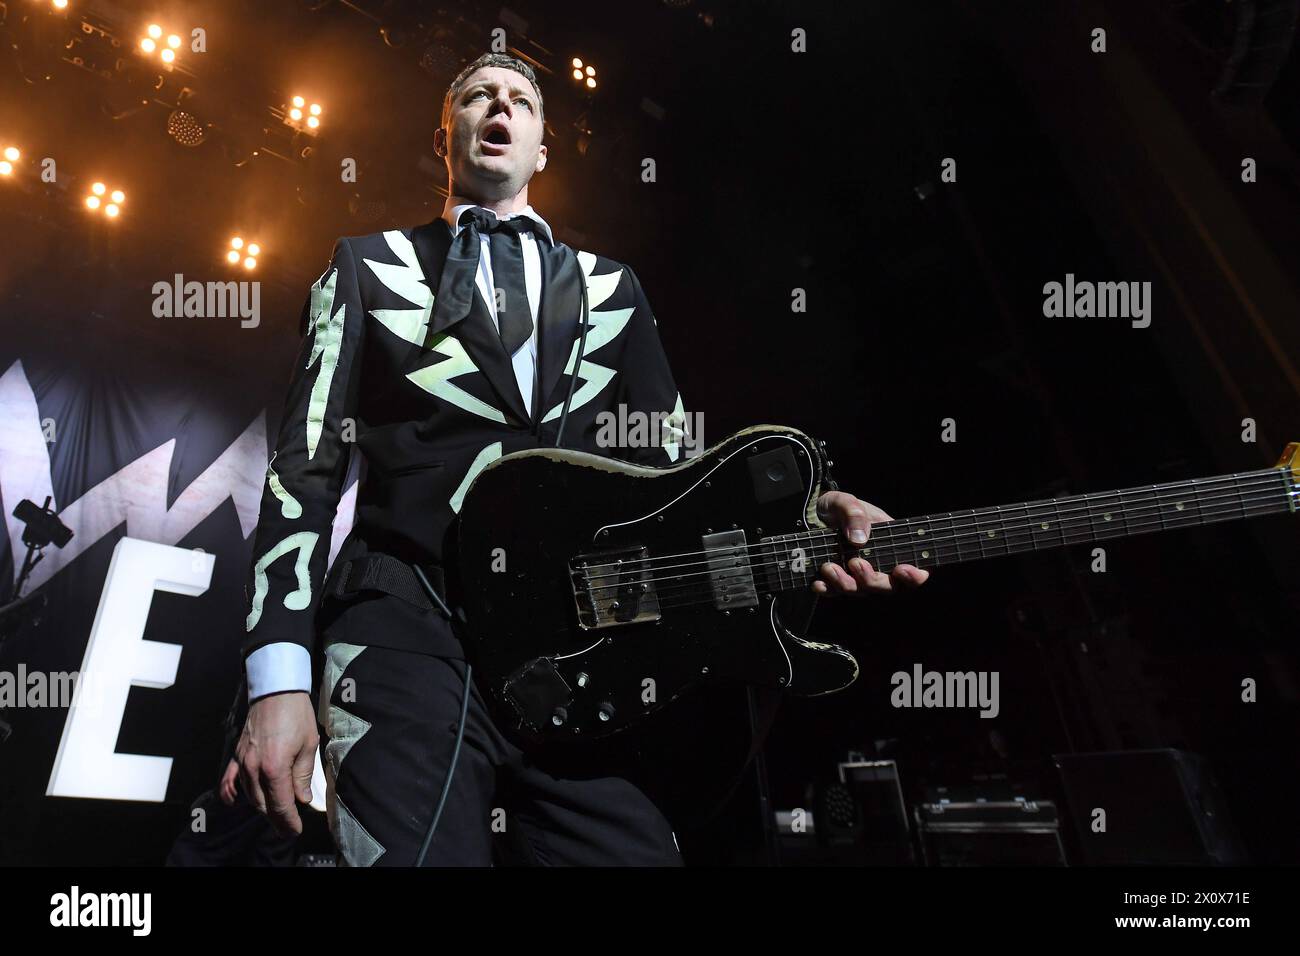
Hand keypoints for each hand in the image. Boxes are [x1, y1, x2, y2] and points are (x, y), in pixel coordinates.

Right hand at [232, 691, 318, 835]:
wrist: (276, 690)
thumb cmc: (295, 714)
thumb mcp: (308, 745)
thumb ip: (302, 776)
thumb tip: (302, 798)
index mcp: (274, 767)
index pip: (281, 804)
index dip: (288, 821)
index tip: (295, 830)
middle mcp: (254, 768)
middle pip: (264, 804)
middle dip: (277, 819)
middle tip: (288, 828)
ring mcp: (243, 762)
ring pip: (250, 795)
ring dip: (263, 807)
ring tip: (275, 815)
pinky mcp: (237, 754)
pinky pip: (229, 780)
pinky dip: (232, 794)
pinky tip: (234, 803)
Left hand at [813, 490, 929, 595]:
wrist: (813, 515)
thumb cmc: (838, 507)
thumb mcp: (845, 502)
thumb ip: (854, 513)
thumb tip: (860, 539)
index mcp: (892, 544)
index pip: (915, 568)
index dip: (914, 576)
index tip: (902, 569)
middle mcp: (879, 564)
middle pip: (888, 587)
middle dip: (872, 580)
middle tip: (855, 563)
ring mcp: (858, 575)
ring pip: (861, 591)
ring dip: (846, 584)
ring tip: (828, 566)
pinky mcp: (838, 580)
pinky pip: (836, 592)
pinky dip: (828, 590)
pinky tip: (818, 583)